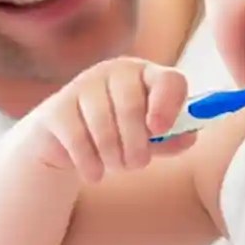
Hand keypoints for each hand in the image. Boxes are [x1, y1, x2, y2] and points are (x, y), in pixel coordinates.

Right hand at [23, 57, 195, 182]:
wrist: (65, 142)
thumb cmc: (118, 136)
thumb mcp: (150, 138)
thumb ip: (172, 138)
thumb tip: (187, 137)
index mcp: (144, 74)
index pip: (168, 80)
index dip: (168, 105)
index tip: (159, 131)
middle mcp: (112, 72)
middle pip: (131, 106)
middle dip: (136, 146)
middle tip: (136, 164)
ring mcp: (81, 87)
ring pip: (104, 128)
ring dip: (114, 158)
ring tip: (115, 166)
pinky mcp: (57, 109)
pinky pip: (79, 142)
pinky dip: (91, 165)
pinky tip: (94, 172)